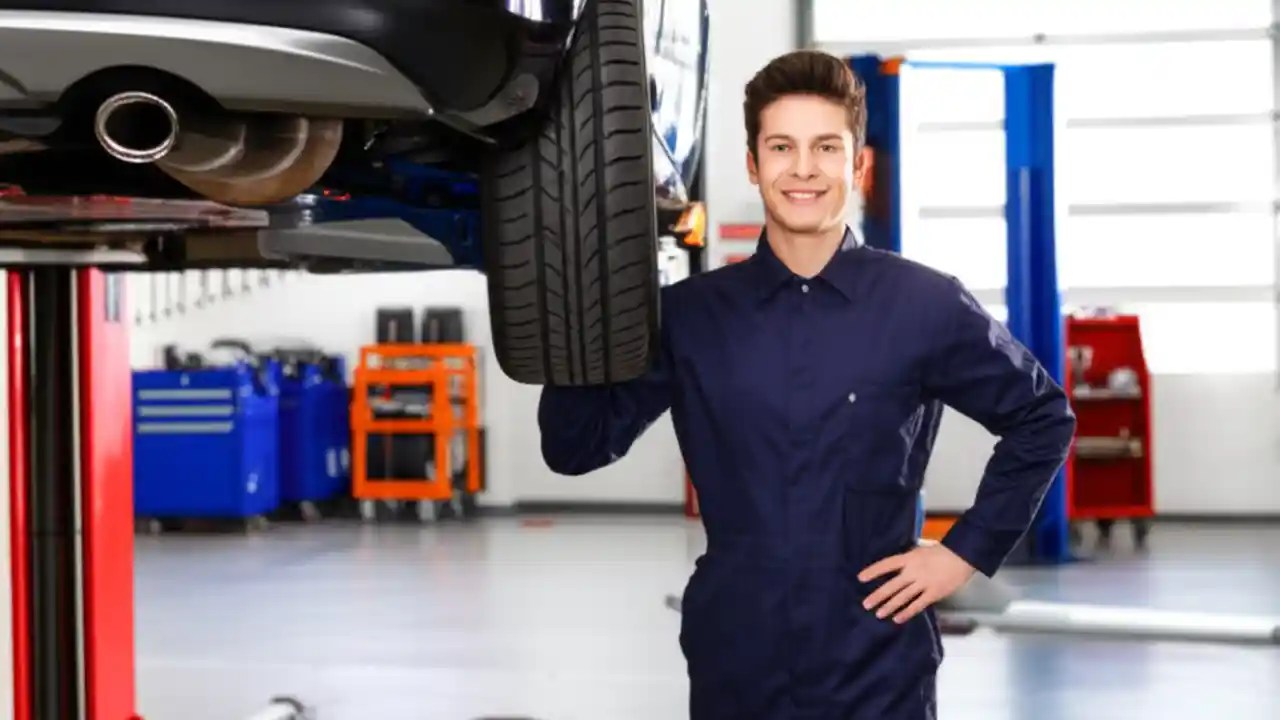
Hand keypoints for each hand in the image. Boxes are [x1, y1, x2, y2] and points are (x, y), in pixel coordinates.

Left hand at [857, 542, 975, 623]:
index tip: (860, 578)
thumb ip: (908, 560)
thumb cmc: (942, 551)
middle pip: (892, 585)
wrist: (963, 556)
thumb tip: (896, 567)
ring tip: (878, 614)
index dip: (873, 571)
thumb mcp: (920, 550)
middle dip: (878, 595)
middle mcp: (913, 571)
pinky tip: (897, 618)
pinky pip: (917, 605)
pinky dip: (907, 612)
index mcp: (909, 557)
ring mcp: (923, 583)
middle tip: (866, 604)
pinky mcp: (933, 594)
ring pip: (902, 597)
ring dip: (889, 606)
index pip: (887, 564)